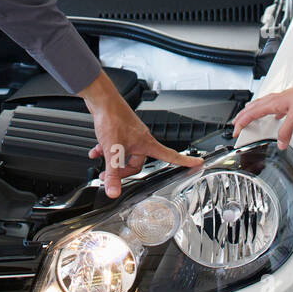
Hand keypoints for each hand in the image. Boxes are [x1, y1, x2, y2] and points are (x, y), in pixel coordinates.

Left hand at [78, 69, 202, 198]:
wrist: (101, 100)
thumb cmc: (112, 118)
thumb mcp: (113, 150)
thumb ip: (113, 173)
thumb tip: (113, 191)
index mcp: (146, 143)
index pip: (170, 155)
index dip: (184, 161)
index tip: (197, 163)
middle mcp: (140, 139)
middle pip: (137, 162)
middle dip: (122, 170)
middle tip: (109, 175)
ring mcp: (129, 135)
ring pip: (124, 154)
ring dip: (111, 160)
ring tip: (100, 162)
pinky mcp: (118, 131)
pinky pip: (115, 146)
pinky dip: (104, 150)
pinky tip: (95, 152)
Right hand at [232, 85, 292, 149]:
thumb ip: (286, 131)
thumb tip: (280, 143)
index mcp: (272, 103)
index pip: (251, 114)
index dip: (241, 123)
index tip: (236, 131)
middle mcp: (273, 100)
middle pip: (251, 108)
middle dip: (241, 117)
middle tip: (235, 125)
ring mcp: (279, 99)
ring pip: (259, 105)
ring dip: (250, 112)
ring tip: (246, 116)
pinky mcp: (285, 100)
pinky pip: (270, 105)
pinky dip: (265, 110)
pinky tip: (271, 115)